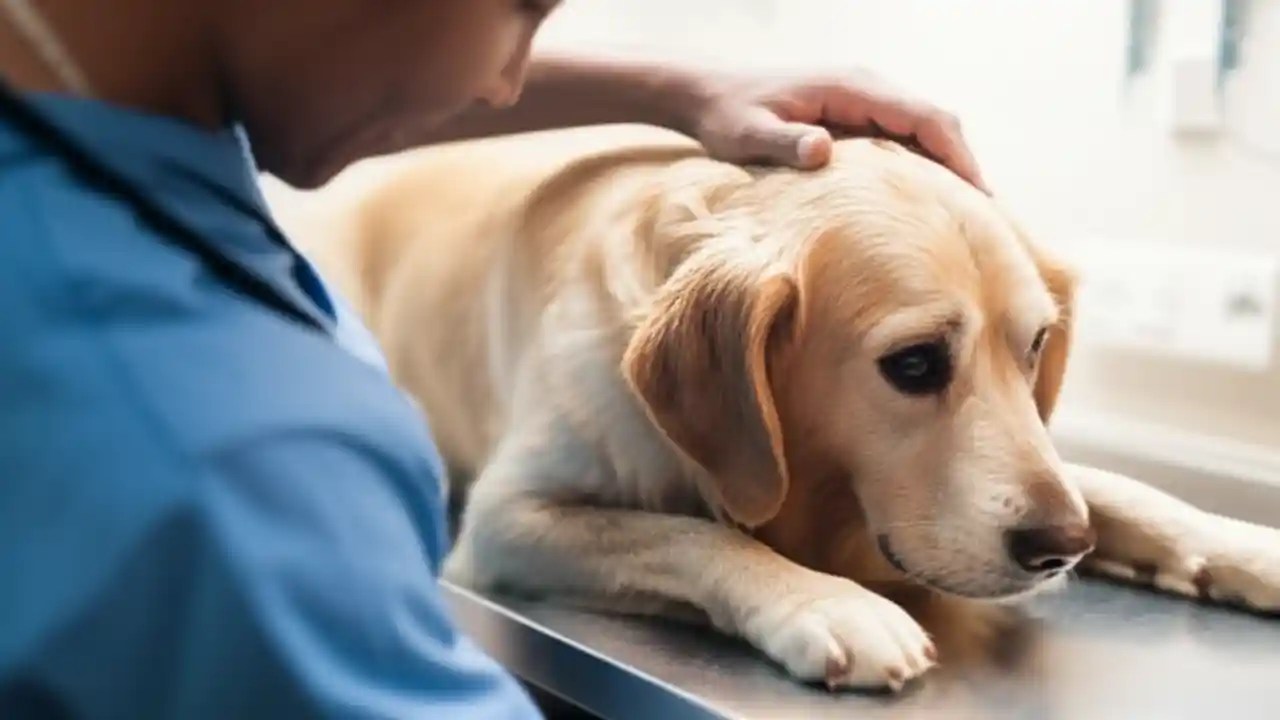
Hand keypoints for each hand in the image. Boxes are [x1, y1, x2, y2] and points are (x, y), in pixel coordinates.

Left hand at [689, 68, 987, 191]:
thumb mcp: (747, 135)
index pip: (924, 117)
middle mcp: (866, 88)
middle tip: (983, 221)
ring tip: (964, 220)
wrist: (707, 95)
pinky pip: (903, 137)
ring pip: (924, 131)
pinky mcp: (855, 116)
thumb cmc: (726, 116)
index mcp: (852, 88)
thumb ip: (784, 143)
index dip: (957, 156)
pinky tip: (927, 204)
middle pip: (936, 123)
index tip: (980, 196)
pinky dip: (924, 166)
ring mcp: (863, 101)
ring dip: (948, 168)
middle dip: (964, 166)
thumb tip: (824, 150)